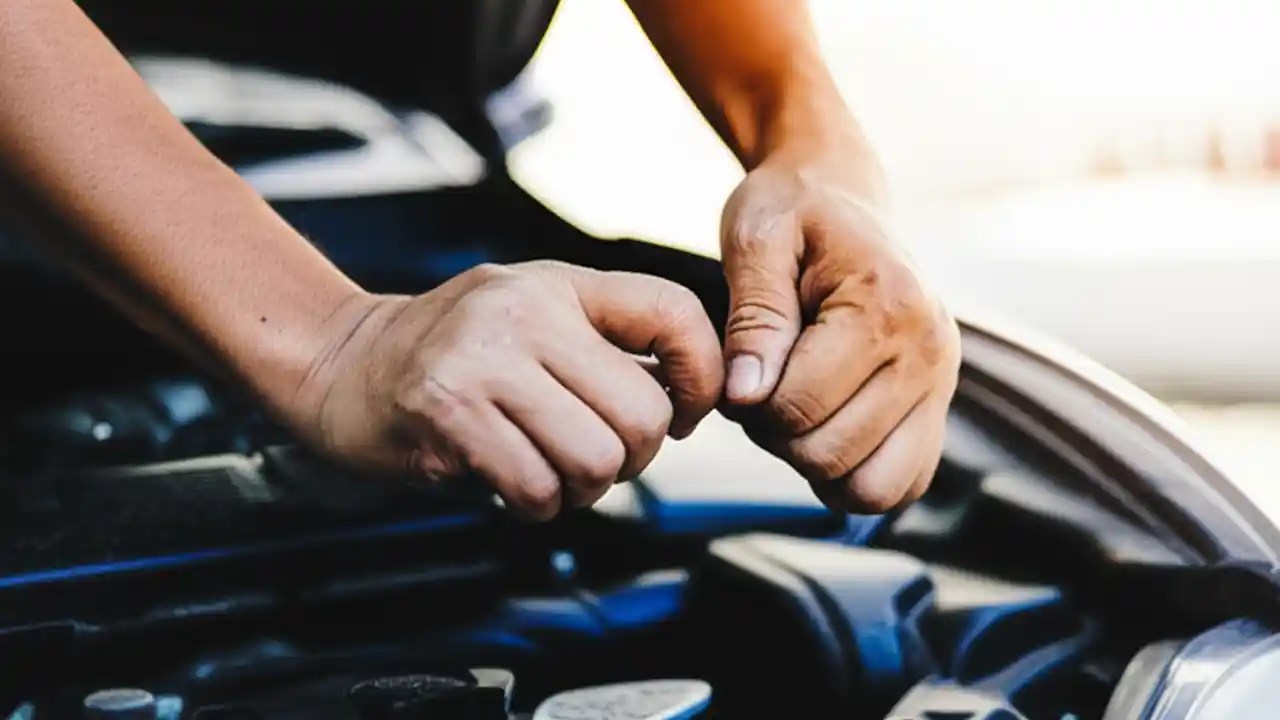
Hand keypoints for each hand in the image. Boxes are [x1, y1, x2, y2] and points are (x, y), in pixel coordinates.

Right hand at [289, 261, 723, 520]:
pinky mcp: (448, 414)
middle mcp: (525, 312)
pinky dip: (537, 505)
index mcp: (560, 284)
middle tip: (596, 458)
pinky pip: (537, 487)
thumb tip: (688, 398)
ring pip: (596, 459)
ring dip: (583, 489)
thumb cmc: (453, 351)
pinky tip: (513, 485)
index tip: (682, 415)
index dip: (701, 374)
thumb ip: (605, 343)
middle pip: (642, 414)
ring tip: (550, 473)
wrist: (344, 364)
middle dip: (633, 459)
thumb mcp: (534, 315)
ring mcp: (483, 361)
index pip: (673, 311)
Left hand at [719, 152, 960, 512]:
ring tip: (794, 409)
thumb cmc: (791, 211)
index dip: (748, 402)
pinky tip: (823, 430)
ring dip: (816, 464)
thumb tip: (747, 395)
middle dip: (778, 435)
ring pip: (872, 488)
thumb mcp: (755, 241)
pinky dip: (854, 477)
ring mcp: (941, 382)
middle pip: (832, 454)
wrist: (840, 192)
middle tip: (763, 386)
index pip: (800, 405)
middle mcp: (928, 349)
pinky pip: (903, 485)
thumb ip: (754, 318)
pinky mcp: (939, 406)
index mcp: (885, 303)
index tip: (742, 366)